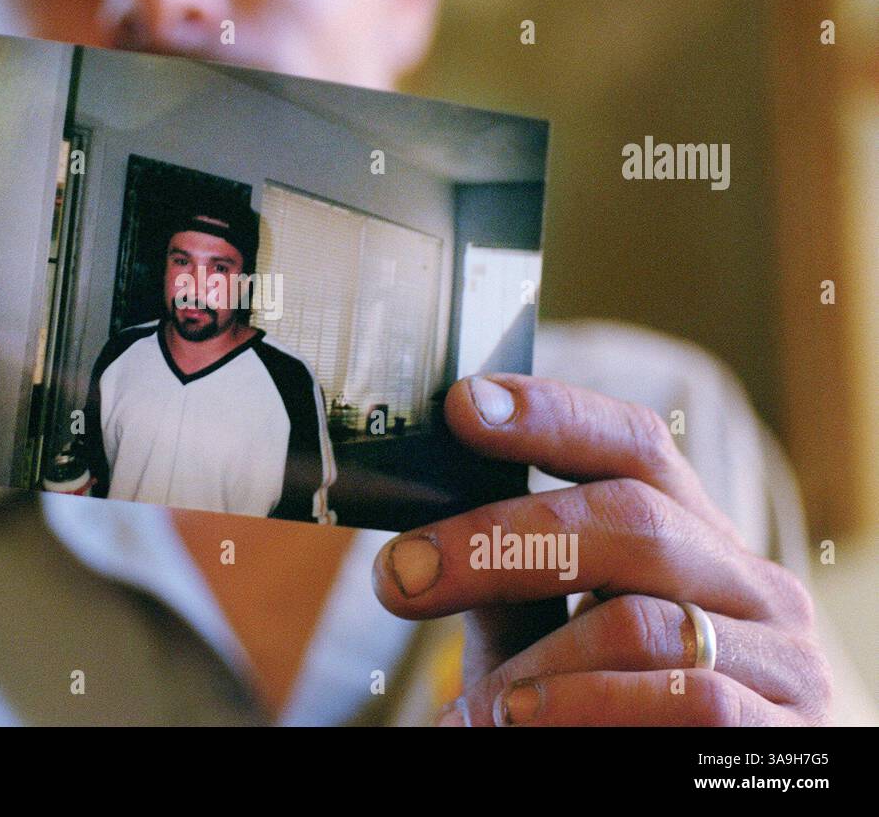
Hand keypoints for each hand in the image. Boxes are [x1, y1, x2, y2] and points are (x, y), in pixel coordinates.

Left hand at [372, 374, 830, 725]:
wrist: (693, 799)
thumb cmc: (605, 709)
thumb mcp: (553, 633)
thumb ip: (512, 576)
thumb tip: (419, 528)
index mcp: (692, 535)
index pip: (633, 443)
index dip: (552, 414)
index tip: (463, 406)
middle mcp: (748, 579)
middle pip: (629, 518)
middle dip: (497, 542)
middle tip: (400, 576)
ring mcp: (781, 655)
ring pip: (641, 622)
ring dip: (531, 666)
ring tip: (467, 707)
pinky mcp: (785, 730)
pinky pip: (682, 701)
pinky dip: (582, 710)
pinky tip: (518, 727)